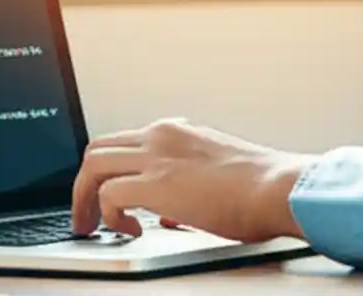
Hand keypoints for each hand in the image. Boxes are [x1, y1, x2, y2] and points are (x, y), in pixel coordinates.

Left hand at [70, 118, 315, 241]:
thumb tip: (170, 214)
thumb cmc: (261, 185)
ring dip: (85, 198)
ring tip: (92, 225)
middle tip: (87, 213)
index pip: (125, 142)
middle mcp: (161, 136)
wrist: (277, 186)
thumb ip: (187, 185)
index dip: (111, 171)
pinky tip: (129, 231)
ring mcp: (156, 156)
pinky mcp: (155, 183)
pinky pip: (108, 195)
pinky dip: (109, 216)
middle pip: (98, 148)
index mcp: (177, 131)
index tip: (110, 195)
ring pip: (93, 166)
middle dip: (85, 183)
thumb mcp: (216, 173)